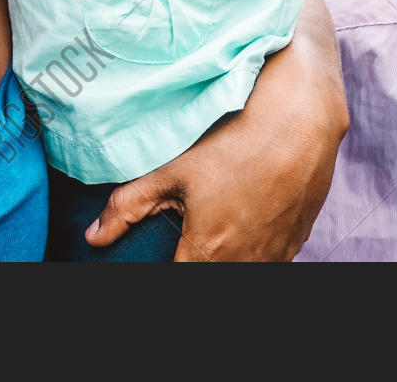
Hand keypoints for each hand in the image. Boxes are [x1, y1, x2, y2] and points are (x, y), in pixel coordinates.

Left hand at [88, 0, 348, 259]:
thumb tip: (94, 236)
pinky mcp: (299, 239)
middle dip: (199, 258)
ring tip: (220, 226)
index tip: (165, 250)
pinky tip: (249, 220)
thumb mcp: (174, 168)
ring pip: (245, 270)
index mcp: (208, 251)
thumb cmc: (236, 139)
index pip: (176, 278)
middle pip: (213, 273)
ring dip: (228, 257)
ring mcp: (277, 253)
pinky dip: (256, 250)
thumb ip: (128, 205)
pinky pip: (273, 260)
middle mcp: (245, 261)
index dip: (166, 265)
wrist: (303, 118)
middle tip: (190, 233)